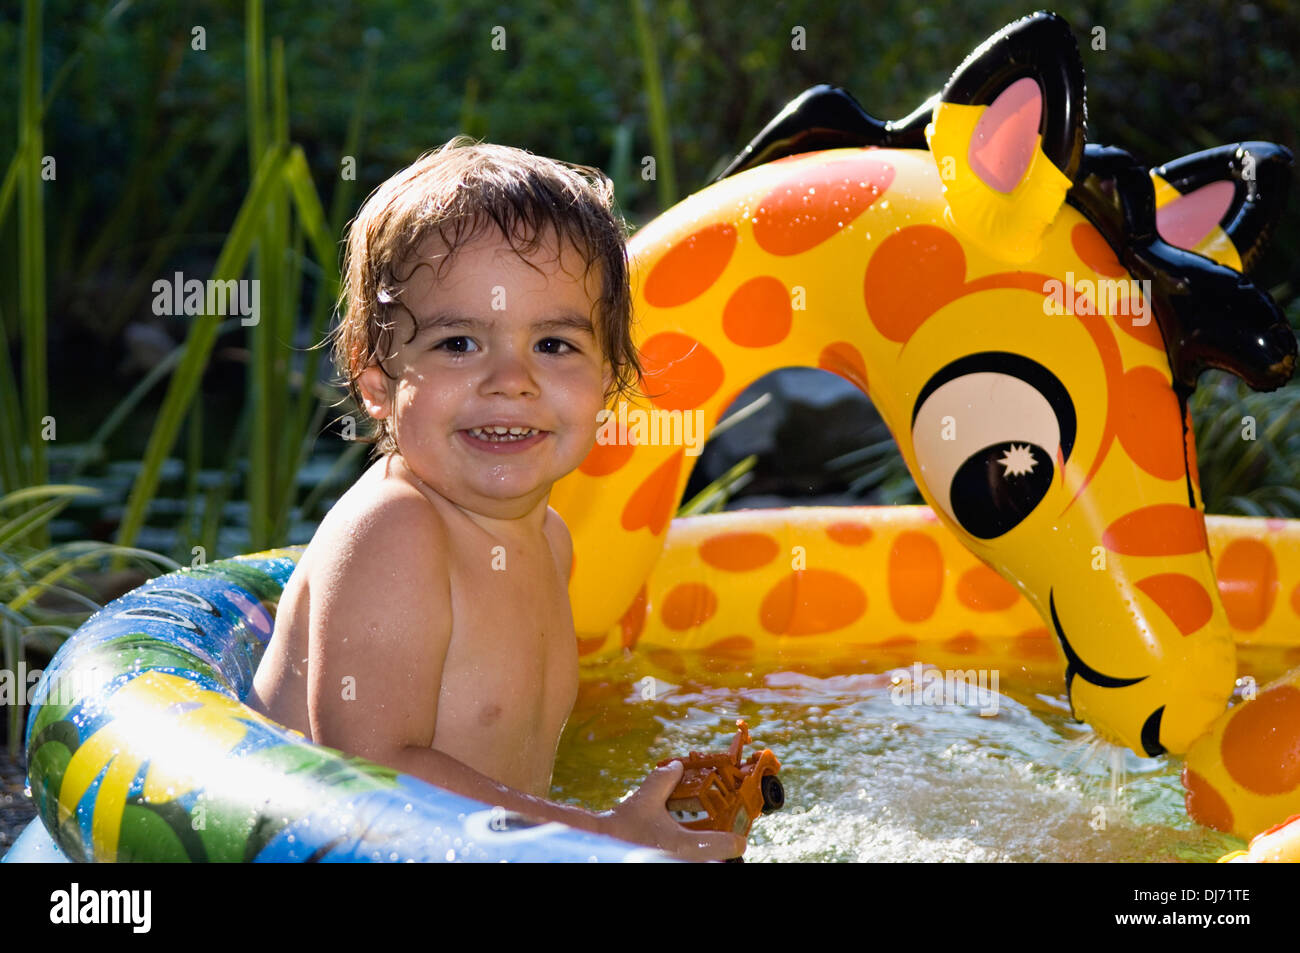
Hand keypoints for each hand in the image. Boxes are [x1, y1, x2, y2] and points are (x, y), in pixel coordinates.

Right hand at [602, 762, 746, 861]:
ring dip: (703, 856)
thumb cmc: (621, 828)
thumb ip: (663, 781)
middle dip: (718, 852)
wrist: (598, 848)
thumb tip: (676, 768)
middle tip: (720, 842)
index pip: (727, 847)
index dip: (736, 842)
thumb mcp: (644, 800)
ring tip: (698, 846)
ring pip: (702, 864)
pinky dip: (687, 858)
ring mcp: (674, 866)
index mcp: (684, 846)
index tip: (739, 840)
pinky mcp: (663, 867)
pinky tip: (676, 851)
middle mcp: (683, 861)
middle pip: (717, 863)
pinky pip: (687, 863)